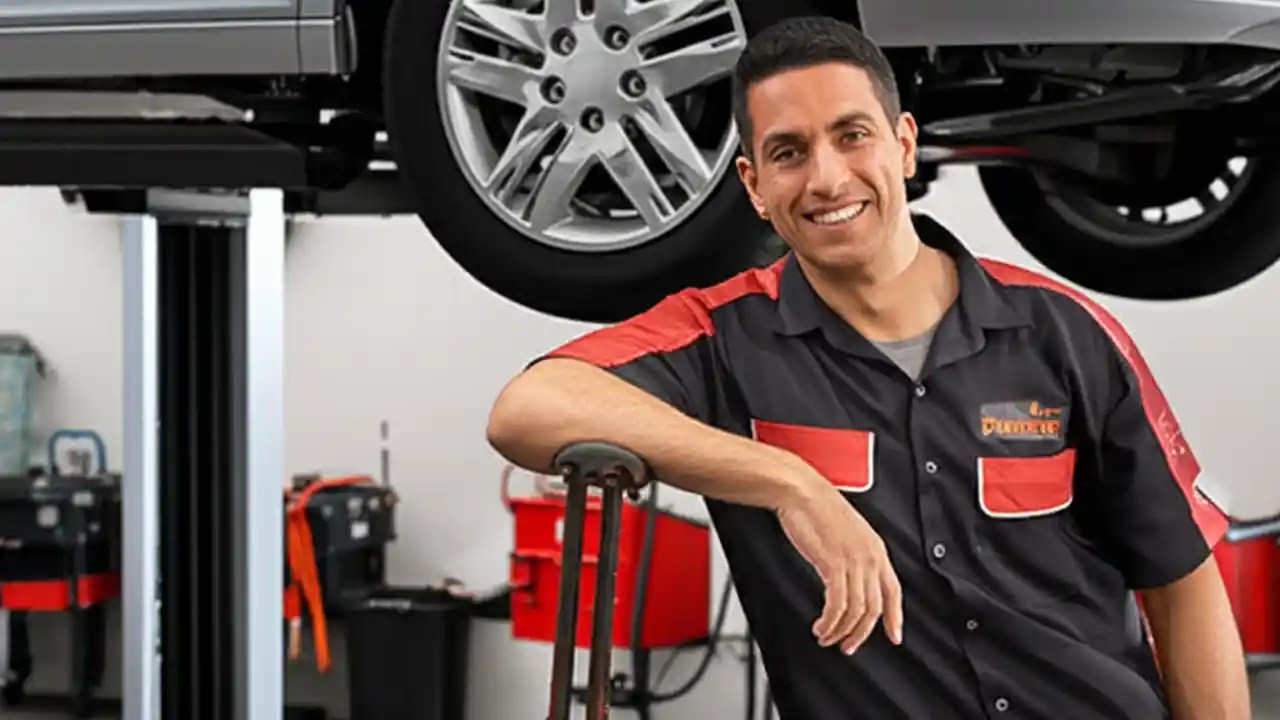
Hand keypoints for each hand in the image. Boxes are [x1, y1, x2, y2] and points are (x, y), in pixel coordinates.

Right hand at [776, 479, 903, 654]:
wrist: (802, 491)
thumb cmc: (818, 507)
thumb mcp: (846, 532)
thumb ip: (854, 554)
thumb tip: (850, 578)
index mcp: (876, 548)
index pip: (893, 591)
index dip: (895, 617)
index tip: (894, 636)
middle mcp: (870, 556)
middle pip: (874, 607)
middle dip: (862, 633)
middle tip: (848, 646)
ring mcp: (854, 560)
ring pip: (857, 611)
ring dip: (841, 631)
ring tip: (827, 637)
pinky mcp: (833, 564)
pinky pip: (837, 605)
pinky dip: (829, 622)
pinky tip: (820, 626)